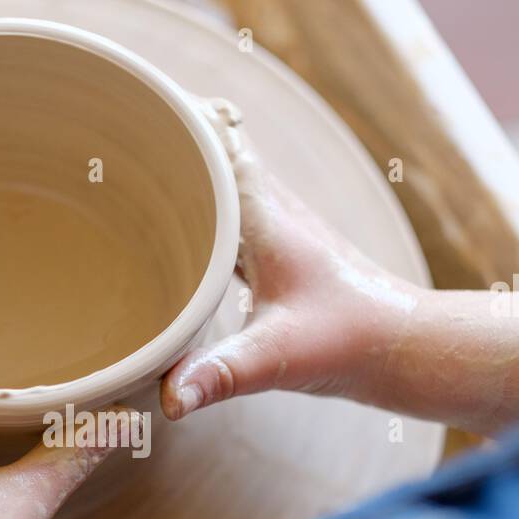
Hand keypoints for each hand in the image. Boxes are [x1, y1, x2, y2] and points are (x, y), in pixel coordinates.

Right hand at [161, 99, 424, 419]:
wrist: (403, 347)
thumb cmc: (350, 340)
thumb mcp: (277, 358)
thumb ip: (222, 373)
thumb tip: (170, 398)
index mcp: (264, 217)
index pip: (216, 142)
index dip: (176, 122)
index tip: (134, 121)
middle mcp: (272, 210)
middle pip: (215, 150)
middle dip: (170, 142)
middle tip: (115, 150)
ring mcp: (279, 228)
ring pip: (225, 179)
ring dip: (187, 173)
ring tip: (133, 182)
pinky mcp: (282, 252)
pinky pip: (233, 212)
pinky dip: (203, 209)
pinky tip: (178, 236)